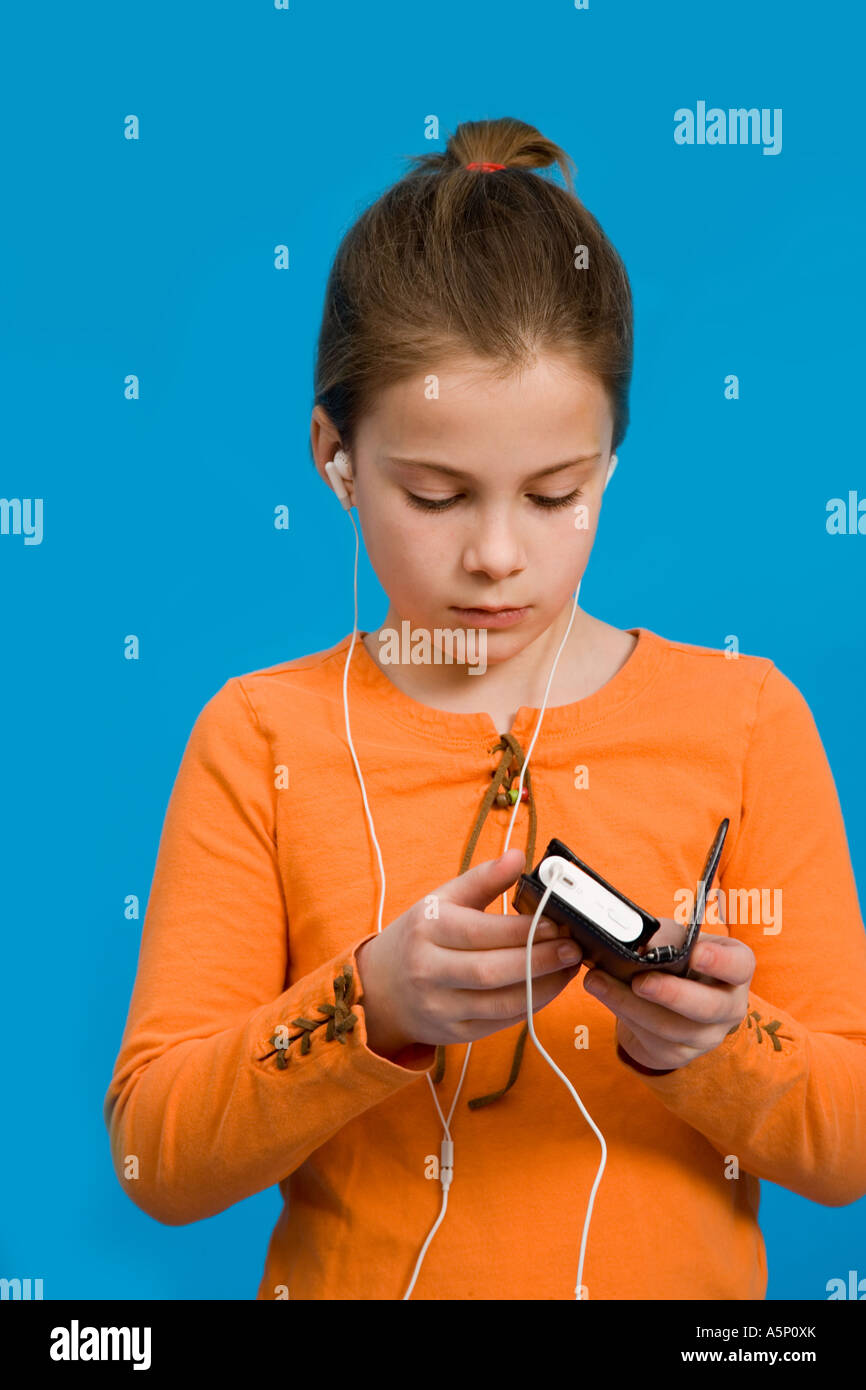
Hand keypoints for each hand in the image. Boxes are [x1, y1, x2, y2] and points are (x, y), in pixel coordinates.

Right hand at [355, 847, 582, 1056]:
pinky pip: (500, 1022)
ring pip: (499, 1003)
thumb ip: (483, 879)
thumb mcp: (442, 900)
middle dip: (538, 961)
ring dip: (542, 987)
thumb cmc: (420, 936)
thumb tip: (519, 856)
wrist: (380, 988)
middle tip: (573, 949)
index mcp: (426, 929)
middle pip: (490, 971)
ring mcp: (439, 1006)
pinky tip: (549, 987)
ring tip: (569, 968)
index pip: (479, 931)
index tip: (556, 924)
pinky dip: (530, 1005)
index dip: (521, 931)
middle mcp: (427, 970)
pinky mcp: (453, 1033)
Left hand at [582, 918, 754, 1071]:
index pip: (740, 966)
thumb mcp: (674, 938)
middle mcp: (729, 1007)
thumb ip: (663, 938)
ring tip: (598, 982)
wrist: (668, 999)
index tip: (695, 953)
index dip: (720, 961)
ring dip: (630, 1004)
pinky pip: (650, 1038)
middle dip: (671, 994)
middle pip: (708, 1006)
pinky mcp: (679, 1053)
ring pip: (671, 1027)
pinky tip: (603, 994)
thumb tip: (637, 945)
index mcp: (736, 970)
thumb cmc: (677, 958)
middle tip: (640, 981)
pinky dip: (623, 1014)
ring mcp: (707, 1035)